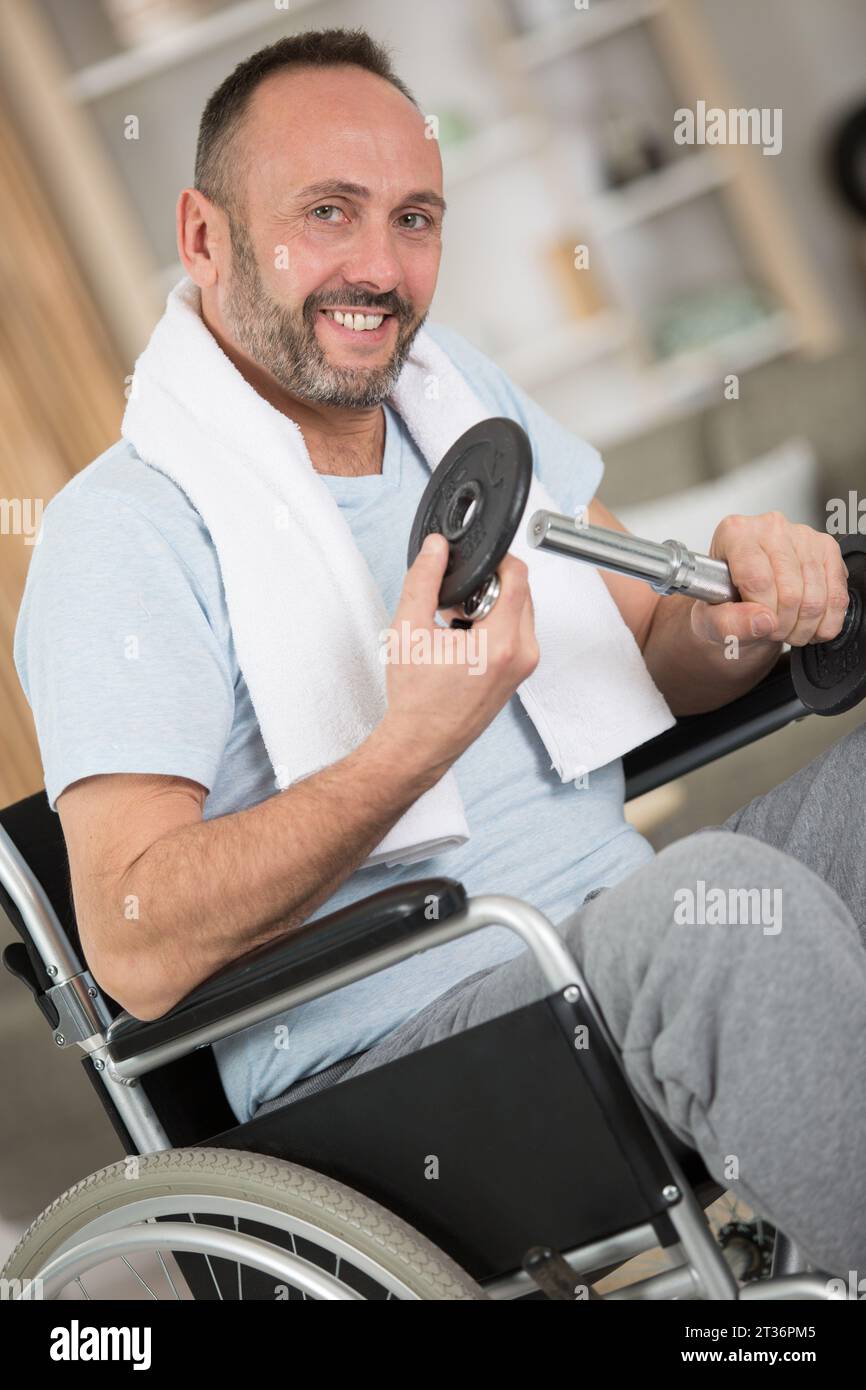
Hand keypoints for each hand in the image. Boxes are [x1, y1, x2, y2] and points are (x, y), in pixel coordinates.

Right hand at [376, 534, 538, 776]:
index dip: (496, 560)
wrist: (421, 743)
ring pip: (521, 610)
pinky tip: (466, 637)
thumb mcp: (408, 631)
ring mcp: (525, 666)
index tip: (472, 563)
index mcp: (500, 643)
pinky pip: (518, 630)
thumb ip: (423, 581)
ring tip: (457, 621)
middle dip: (490, 584)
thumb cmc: (416, 700)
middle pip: (522, 591)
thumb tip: (436, 548)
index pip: (518, 577)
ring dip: (492, 603)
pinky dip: (496, 623)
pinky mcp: (521, 673)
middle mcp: (522, 654)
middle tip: (456, 599)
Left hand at [690, 512, 849, 648]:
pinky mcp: (828, 548)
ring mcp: (803, 535)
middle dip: (783, 625)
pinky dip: (826, 621)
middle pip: (790, 590)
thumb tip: (763, 621)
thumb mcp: (709, 620)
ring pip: (816, 596)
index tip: (759, 623)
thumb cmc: (723, 604)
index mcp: (734, 534)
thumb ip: (727, 623)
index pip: (757, 579)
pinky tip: (810, 624)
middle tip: (772, 630)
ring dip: (804, 626)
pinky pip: (837, 595)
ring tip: (788, 628)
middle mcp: (769, 527)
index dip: (762, 612)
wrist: (742, 599)